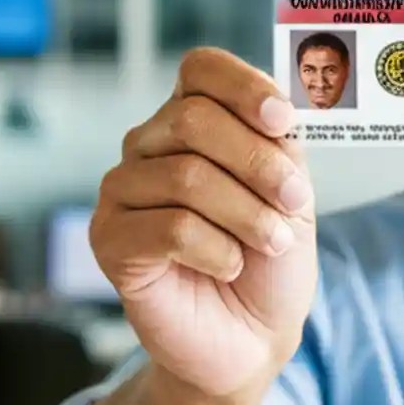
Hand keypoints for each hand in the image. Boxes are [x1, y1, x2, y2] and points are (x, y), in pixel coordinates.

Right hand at [90, 48, 317, 399]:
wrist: (252, 336)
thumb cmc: (269, 257)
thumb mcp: (291, 192)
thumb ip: (281, 145)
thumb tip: (279, 109)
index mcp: (191, 119)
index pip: (200, 69)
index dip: (243, 86)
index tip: (285, 121)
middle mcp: (148, 145)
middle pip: (194, 119)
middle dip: (258, 162)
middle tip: (295, 202)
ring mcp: (122, 190)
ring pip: (186, 176)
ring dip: (247, 213)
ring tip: (272, 241)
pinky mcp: (108, 239)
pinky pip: (169, 228)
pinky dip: (217, 249)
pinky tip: (229, 265)